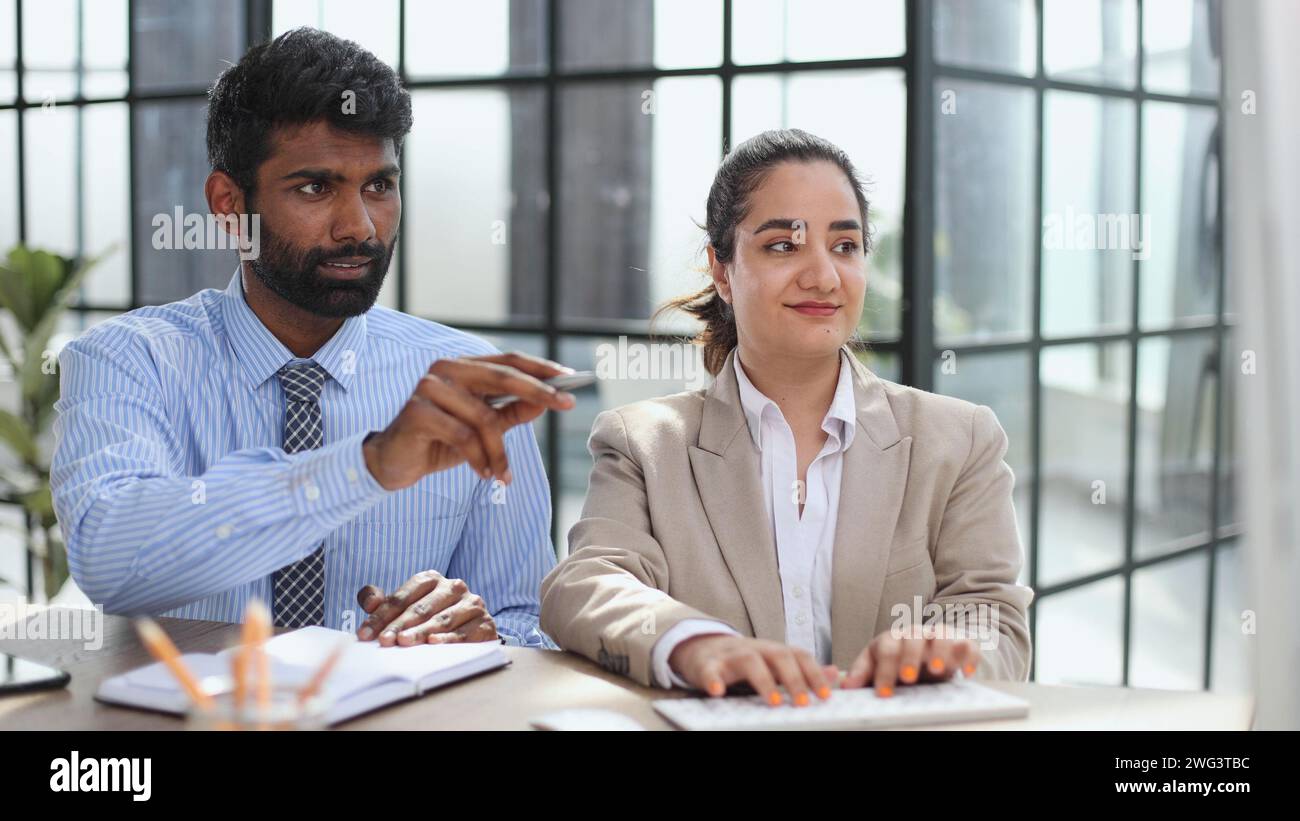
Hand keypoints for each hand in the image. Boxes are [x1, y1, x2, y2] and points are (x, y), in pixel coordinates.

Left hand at [355, 571, 498, 645]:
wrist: (471, 629)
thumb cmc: (432, 617)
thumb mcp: (406, 606)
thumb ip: (383, 601)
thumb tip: (369, 601)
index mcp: (431, 579)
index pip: (402, 597)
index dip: (381, 615)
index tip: (365, 633)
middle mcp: (453, 587)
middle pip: (420, 608)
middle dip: (399, 625)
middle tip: (384, 640)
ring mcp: (471, 603)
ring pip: (441, 619)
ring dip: (421, 632)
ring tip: (404, 642)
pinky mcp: (484, 622)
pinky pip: (463, 632)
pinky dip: (447, 639)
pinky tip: (433, 644)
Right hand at [363, 352, 575, 490]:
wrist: (394, 463)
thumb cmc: (440, 442)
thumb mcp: (483, 429)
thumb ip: (511, 412)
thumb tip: (547, 400)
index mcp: (463, 368)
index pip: (508, 361)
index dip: (541, 369)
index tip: (571, 378)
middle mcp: (446, 369)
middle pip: (502, 376)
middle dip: (538, 391)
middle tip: (566, 404)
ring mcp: (429, 388)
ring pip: (484, 418)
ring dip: (499, 452)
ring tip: (502, 475)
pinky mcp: (418, 412)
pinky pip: (463, 436)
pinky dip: (479, 460)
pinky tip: (484, 474)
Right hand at [668, 634, 837, 706]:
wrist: (701, 647)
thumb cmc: (743, 661)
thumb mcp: (774, 663)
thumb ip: (802, 669)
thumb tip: (835, 673)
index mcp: (773, 650)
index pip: (799, 656)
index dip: (814, 674)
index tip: (826, 696)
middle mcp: (755, 648)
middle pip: (778, 655)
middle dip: (793, 678)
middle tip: (803, 703)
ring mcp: (730, 655)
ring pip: (748, 660)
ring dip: (763, 681)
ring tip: (774, 702)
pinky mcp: (706, 664)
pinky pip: (709, 669)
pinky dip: (713, 679)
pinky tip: (717, 692)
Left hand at [842, 622, 980, 694]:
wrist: (927, 652)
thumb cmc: (898, 661)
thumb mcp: (877, 666)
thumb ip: (864, 674)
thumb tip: (846, 686)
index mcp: (891, 639)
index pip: (885, 649)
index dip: (883, 671)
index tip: (884, 693)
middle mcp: (915, 634)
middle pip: (911, 639)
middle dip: (909, 658)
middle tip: (908, 679)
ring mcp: (938, 636)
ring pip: (941, 635)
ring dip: (939, 651)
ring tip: (937, 670)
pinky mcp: (960, 643)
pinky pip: (968, 645)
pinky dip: (969, 656)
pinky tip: (967, 673)